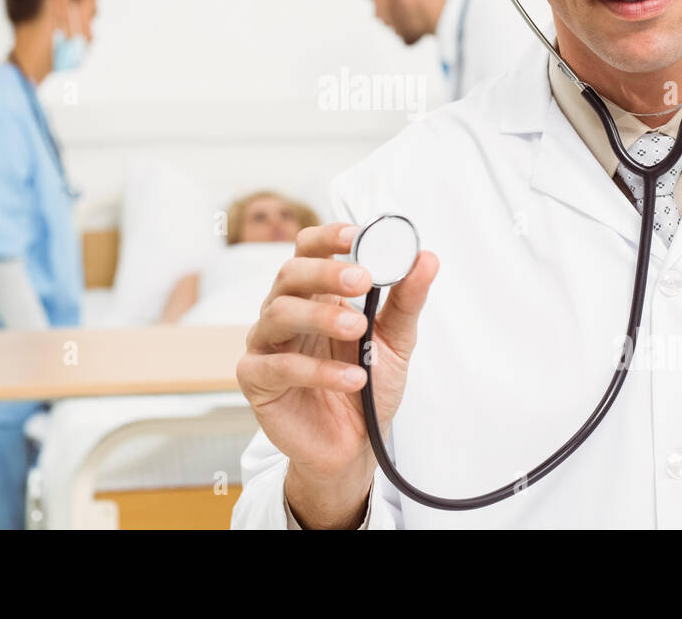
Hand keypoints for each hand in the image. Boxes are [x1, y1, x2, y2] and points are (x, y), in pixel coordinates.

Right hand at [236, 221, 438, 527]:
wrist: (355, 446)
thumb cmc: (367, 386)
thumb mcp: (395, 341)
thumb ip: (406, 301)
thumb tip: (425, 259)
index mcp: (314, 292)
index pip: (308, 248)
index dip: (327, 237)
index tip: (357, 236)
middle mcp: (285, 310)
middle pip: (290, 274)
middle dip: (326, 272)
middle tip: (362, 279)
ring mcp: (266, 343)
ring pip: (279, 313)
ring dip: (321, 316)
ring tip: (358, 329)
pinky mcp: (256, 380)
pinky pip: (277, 367)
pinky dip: (317, 371)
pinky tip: (352, 379)